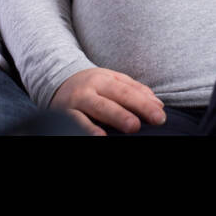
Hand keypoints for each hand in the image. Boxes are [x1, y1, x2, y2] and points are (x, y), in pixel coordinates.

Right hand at [51, 68, 167, 134]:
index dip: (145, 103)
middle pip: (115, 97)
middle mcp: (90, 88)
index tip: (161, 116)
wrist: (55, 83)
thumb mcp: (111, 81)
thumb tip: (159, 105)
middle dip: (134, 109)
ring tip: (132, 127)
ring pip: (98, 108)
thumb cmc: (91, 87)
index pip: (128, 91)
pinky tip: (100, 137)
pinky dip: (88, 129)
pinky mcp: (63, 114)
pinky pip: (77, 122)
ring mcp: (76, 101)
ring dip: (116, 117)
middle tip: (150, 121)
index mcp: (104, 79)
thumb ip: (135, 90)